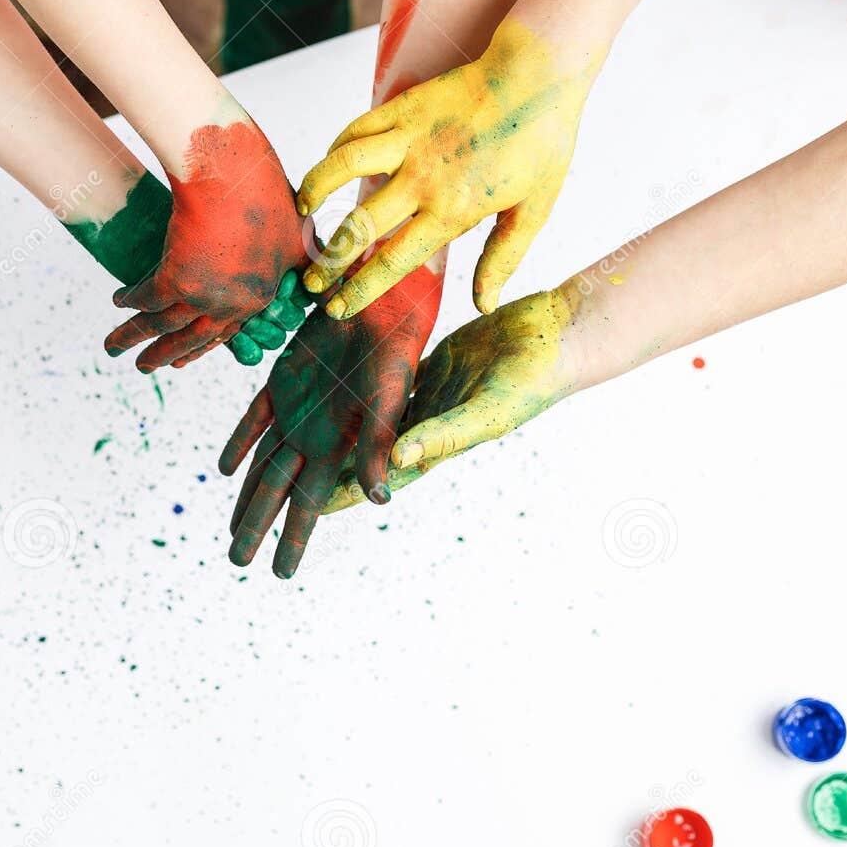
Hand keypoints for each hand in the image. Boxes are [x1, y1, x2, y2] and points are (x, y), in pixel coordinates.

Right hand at [105, 119, 312, 372]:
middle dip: (163, 355)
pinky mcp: (176, 278)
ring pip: (162, 325)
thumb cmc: (269, 192)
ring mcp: (205, 295)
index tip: (181, 360)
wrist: (235, 170)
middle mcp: (232, 305)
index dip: (201, 346)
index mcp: (260, 297)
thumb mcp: (301, 236)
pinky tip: (120, 303)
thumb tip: (330, 286)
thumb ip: (310, 264)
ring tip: (114, 348)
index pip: (227, 332)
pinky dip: (130, 303)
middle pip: (191, 339)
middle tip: (144, 367)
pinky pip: (146, 299)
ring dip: (133, 338)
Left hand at [219, 263, 442, 576]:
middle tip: (236, 561)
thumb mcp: (386, 400)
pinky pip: (256, 419)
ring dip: (247, 494)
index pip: (306, 506)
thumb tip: (382, 500)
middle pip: (274, 491)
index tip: (279, 575)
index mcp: (334, 446)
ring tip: (233, 529)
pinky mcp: (285, 380)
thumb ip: (379, 447)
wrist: (380, 301)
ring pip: (262, 463)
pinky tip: (225, 468)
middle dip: (257, 526)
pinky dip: (240, 442)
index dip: (292, 540)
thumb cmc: (392, 349)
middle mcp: (312, 434)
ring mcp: (296, 409)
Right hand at [298, 19, 592, 316]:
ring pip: (342, 167)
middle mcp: (422, 178)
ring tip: (300, 212)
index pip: (393, 261)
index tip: (338, 308)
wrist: (538, 75)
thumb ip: (502, 258)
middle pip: (358, 227)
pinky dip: (334, 150)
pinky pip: (355, 130)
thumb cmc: (542, 143)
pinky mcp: (403, 109)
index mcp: (452, 210)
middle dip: (329, 261)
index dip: (360, 290)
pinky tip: (327, 167)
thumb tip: (483, 305)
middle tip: (311, 281)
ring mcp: (408, 140)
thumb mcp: (533, 210)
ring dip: (315, 191)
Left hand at [323, 288, 577, 512]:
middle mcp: (427, 424)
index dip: (345, 492)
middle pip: (369, 452)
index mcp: (437, 443)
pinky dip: (364, 388)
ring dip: (344, 428)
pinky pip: (389, 381)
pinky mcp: (432, 366)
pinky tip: (336, 384)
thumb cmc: (531, 380)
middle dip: (333, 466)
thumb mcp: (485, 411)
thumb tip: (393, 461)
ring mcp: (428, 396)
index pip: (380, 476)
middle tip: (290, 478)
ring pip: (374, 418)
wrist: (556, 338)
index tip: (308, 508)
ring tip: (305, 435)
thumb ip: (441, 434)